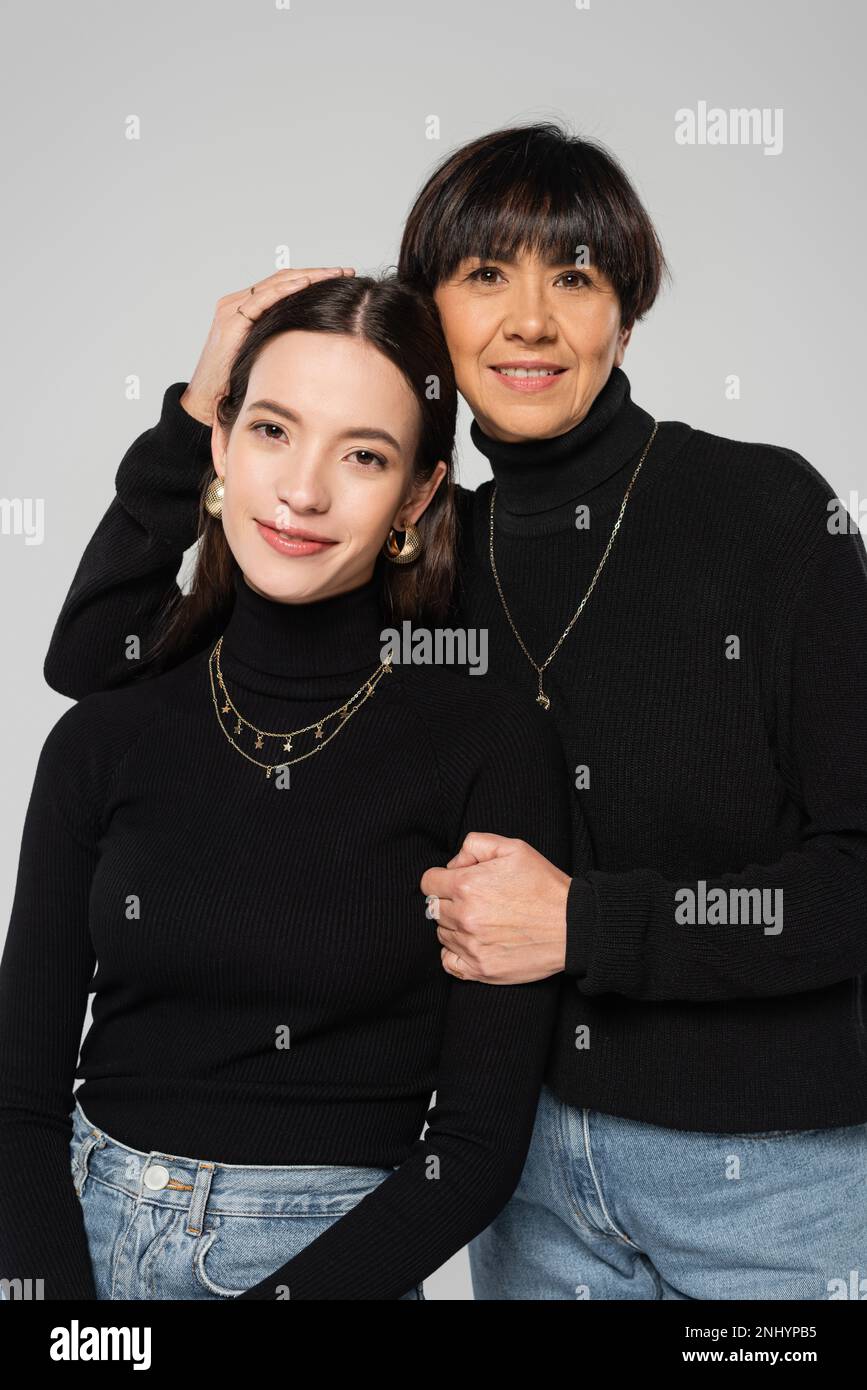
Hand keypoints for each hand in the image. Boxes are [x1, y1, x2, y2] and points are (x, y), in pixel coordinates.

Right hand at [179, 266, 355, 424]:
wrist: (206, 401)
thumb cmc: (235, 383)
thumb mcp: (266, 355)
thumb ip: (283, 342)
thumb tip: (319, 346)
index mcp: (246, 308)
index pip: (283, 285)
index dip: (313, 279)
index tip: (341, 279)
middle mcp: (237, 303)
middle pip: (282, 279)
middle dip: (317, 273)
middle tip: (346, 271)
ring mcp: (232, 310)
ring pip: (275, 283)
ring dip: (307, 276)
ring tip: (333, 273)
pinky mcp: (230, 322)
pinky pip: (261, 299)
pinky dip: (284, 290)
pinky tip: (305, 283)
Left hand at [419, 834, 570, 983]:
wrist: (573, 926)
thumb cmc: (544, 885)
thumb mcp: (514, 848)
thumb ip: (475, 845)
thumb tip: (454, 864)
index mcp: (467, 885)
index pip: (428, 882)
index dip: (441, 879)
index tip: (457, 882)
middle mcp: (465, 917)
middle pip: (434, 908)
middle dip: (449, 902)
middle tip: (476, 901)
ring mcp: (472, 946)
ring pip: (442, 934)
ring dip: (455, 927)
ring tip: (483, 921)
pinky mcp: (481, 969)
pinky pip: (448, 962)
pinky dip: (455, 953)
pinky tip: (472, 943)